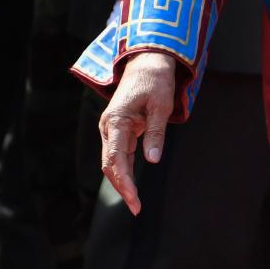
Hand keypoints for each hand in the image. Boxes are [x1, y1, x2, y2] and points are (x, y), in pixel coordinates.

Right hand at [99, 52, 176, 215]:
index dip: (123, 181)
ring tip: (135, 203)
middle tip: (137, 208)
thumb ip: (155, 133)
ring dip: (122, 181)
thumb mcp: (161, 106)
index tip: (134, 198)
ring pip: (112, 161)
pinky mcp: (119, 129)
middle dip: (122, 187)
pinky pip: (119, 154)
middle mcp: (109, 126)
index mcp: (116, 120)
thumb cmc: (155, 80)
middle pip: (110, 164)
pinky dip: (124, 170)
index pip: (115, 158)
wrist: (147, 60)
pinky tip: (132, 186)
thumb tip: (152, 160)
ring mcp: (112, 128)